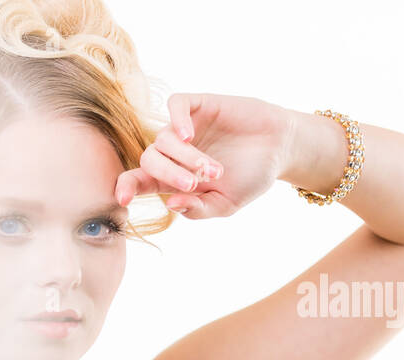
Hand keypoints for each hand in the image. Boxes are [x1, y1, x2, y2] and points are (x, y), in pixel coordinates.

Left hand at [114, 93, 292, 219]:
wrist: (281, 149)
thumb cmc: (251, 177)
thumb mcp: (226, 204)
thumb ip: (198, 209)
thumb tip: (169, 204)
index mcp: (173, 178)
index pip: (139, 180)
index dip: (126, 187)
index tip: (123, 199)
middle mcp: (174, 153)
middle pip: (149, 160)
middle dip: (168, 174)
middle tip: (194, 183)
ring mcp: (185, 129)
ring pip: (164, 139)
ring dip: (185, 157)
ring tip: (213, 169)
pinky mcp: (200, 106)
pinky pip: (176, 106)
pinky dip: (177, 120)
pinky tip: (190, 136)